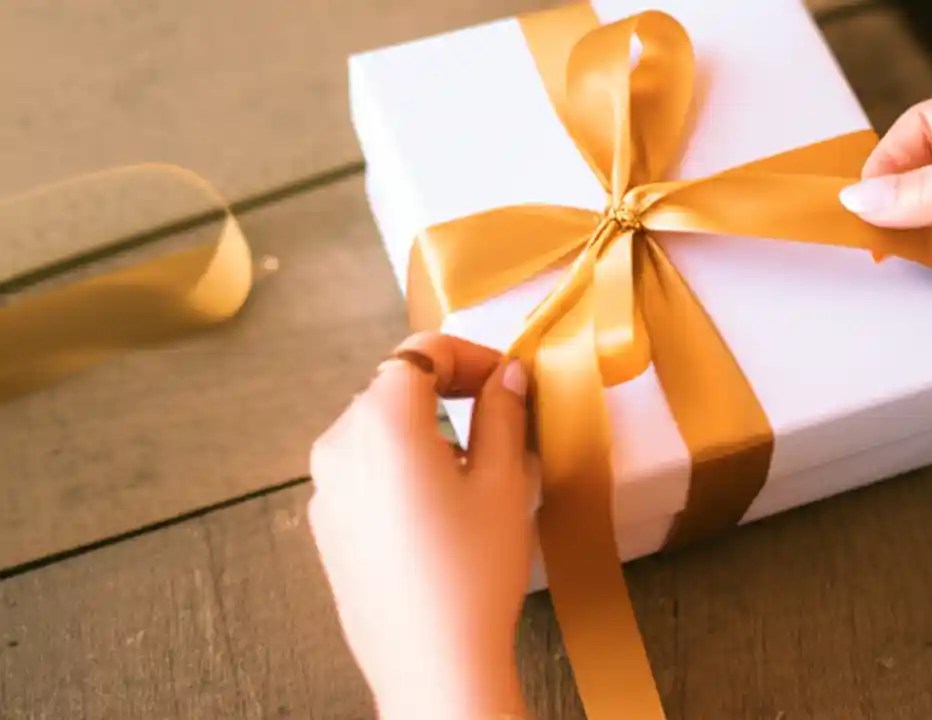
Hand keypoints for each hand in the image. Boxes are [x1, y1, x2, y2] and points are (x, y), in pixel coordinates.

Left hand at [308, 332, 533, 718]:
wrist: (432, 665)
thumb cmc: (473, 572)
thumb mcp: (504, 481)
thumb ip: (503, 413)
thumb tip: (507, 377)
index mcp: (381, 421)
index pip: (421, 351)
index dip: (470, 355)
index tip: (508, 379)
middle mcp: (338, 444)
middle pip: (395, 388)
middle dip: (448, 391)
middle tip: (501, 419)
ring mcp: (325, 488)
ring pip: (378, 431)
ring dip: (424, 431)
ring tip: (474, 472)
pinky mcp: (326, 526)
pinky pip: (364, 472)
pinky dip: (399, 469)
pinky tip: (438, 511)